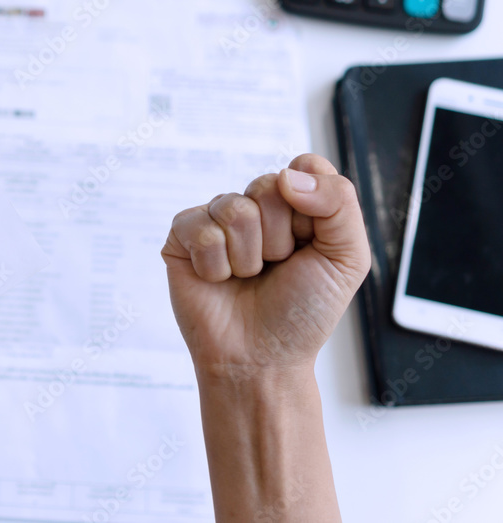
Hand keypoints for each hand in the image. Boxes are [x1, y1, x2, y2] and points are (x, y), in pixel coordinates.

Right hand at [161, 154, 370, 379]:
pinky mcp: (181, 238)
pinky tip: (218, 280)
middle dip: (279, 238)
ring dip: (247, 257)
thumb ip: (339, 203)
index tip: (311, 244)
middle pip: (268, 185)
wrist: (260, 360)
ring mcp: (216, 221)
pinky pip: (199, 228)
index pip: (305, 167)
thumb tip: (288, 175)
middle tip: (276, 268)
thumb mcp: (347, 258)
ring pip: (234, 209)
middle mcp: (255, 207)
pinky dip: (215, 264)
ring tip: (247, 278)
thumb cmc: (301, 313)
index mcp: (296, 205)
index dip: (312, 206)